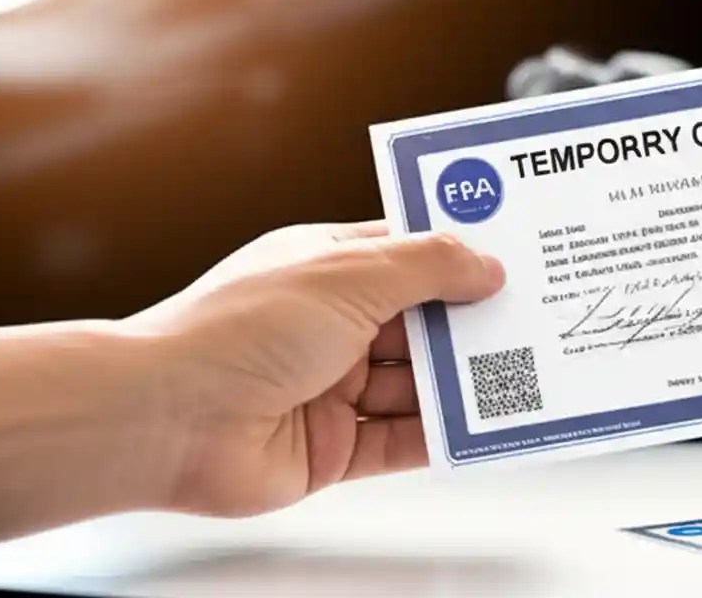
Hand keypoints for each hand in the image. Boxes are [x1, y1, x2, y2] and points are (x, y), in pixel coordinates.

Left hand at [128, 222, 503, 516]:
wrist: (166, 418)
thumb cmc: (238, 329)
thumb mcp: (351, 273)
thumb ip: (428, 266)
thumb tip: (487, 264)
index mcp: (328, 267)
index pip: (408, 254)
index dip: (460, 255)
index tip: (515, 258)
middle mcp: (332, 324)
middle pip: (422, 322)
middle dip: (472, 323)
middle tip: (535, 319)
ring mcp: (332, 386)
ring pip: (417, 383)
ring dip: (465, 381)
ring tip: (523, 373)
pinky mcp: (332, 446)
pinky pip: (402, 440)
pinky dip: (443, 435)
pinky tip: (483, 427)